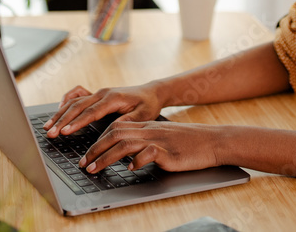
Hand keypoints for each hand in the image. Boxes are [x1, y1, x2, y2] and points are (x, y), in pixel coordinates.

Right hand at [44, 83, 163, 137]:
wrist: (151, 92)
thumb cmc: (148, 105)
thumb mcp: (143, 115)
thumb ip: (127, 122)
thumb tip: (111, 131)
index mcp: (112, 98)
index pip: (90, 112)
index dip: (76, 122)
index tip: (64, 131)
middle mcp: (102, 93)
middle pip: (77, 106)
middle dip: (61, 120)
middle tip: (50, 133)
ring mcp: (98, 93)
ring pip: (74, 102)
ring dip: (59, 114)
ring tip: (47, 126)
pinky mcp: (96, 95)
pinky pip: (77, 96)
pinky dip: (66, 102)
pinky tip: (59, 110)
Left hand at [79, 120, 220, 173]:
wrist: (211, 141)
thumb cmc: (187, 143)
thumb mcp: (161, 139)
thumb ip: (144, 143)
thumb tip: (125, 155)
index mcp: (146, 126)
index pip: (115, 128)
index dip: (98, 140)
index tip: (86, 154)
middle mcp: (149, 130)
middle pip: (115, 134)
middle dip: (95, 149)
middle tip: (83, 163)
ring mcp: (158, 140)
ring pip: (125, 143)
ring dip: (106, 157)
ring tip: (95, 168)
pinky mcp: (168, 151)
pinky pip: (148, 153)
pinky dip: (136, 160)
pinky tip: (130, 168)